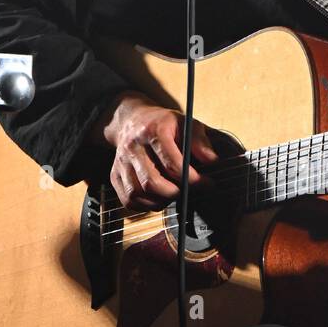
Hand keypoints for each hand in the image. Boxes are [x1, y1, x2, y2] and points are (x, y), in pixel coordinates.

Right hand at [102, 93, 218, 208]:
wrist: (132, 120)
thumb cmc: (164, 124)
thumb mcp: (186, 123)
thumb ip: (200, 141)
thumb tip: (212, 161)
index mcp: (153, 131)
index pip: (172, 163)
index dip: (191, 178)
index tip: (206, 183)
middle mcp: (134, 146)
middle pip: (152, 182)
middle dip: (175, 193)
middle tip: (188, 191)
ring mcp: (121, 162)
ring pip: (137, 193)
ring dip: (160, 201)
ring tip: (174, 194)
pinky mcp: (115, 174)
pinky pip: (128, 199)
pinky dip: (145, 206)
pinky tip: (158, 198)